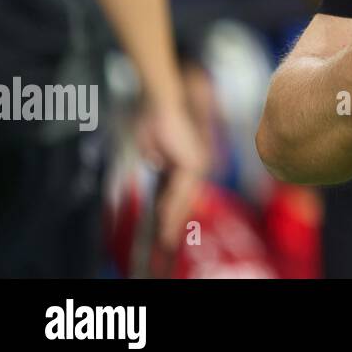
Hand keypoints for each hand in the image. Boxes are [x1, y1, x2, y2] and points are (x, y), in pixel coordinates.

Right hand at [135, 100, 206, 250]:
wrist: (161, 105)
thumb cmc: (155, 123)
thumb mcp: (153, 149)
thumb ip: (158, 164)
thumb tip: (158, 169)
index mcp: (189, 163)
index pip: (181, 196)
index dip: (173, 216)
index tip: (166, 236)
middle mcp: (198, 165)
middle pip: (184, 202)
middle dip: (173, 225)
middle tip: (165, 246)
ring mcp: (197, 164)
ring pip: (183, 200)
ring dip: (172, 222)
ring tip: (164, 242)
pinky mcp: (192, 163)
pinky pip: (180, 191)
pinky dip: (172, 209)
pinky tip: (164, 222)